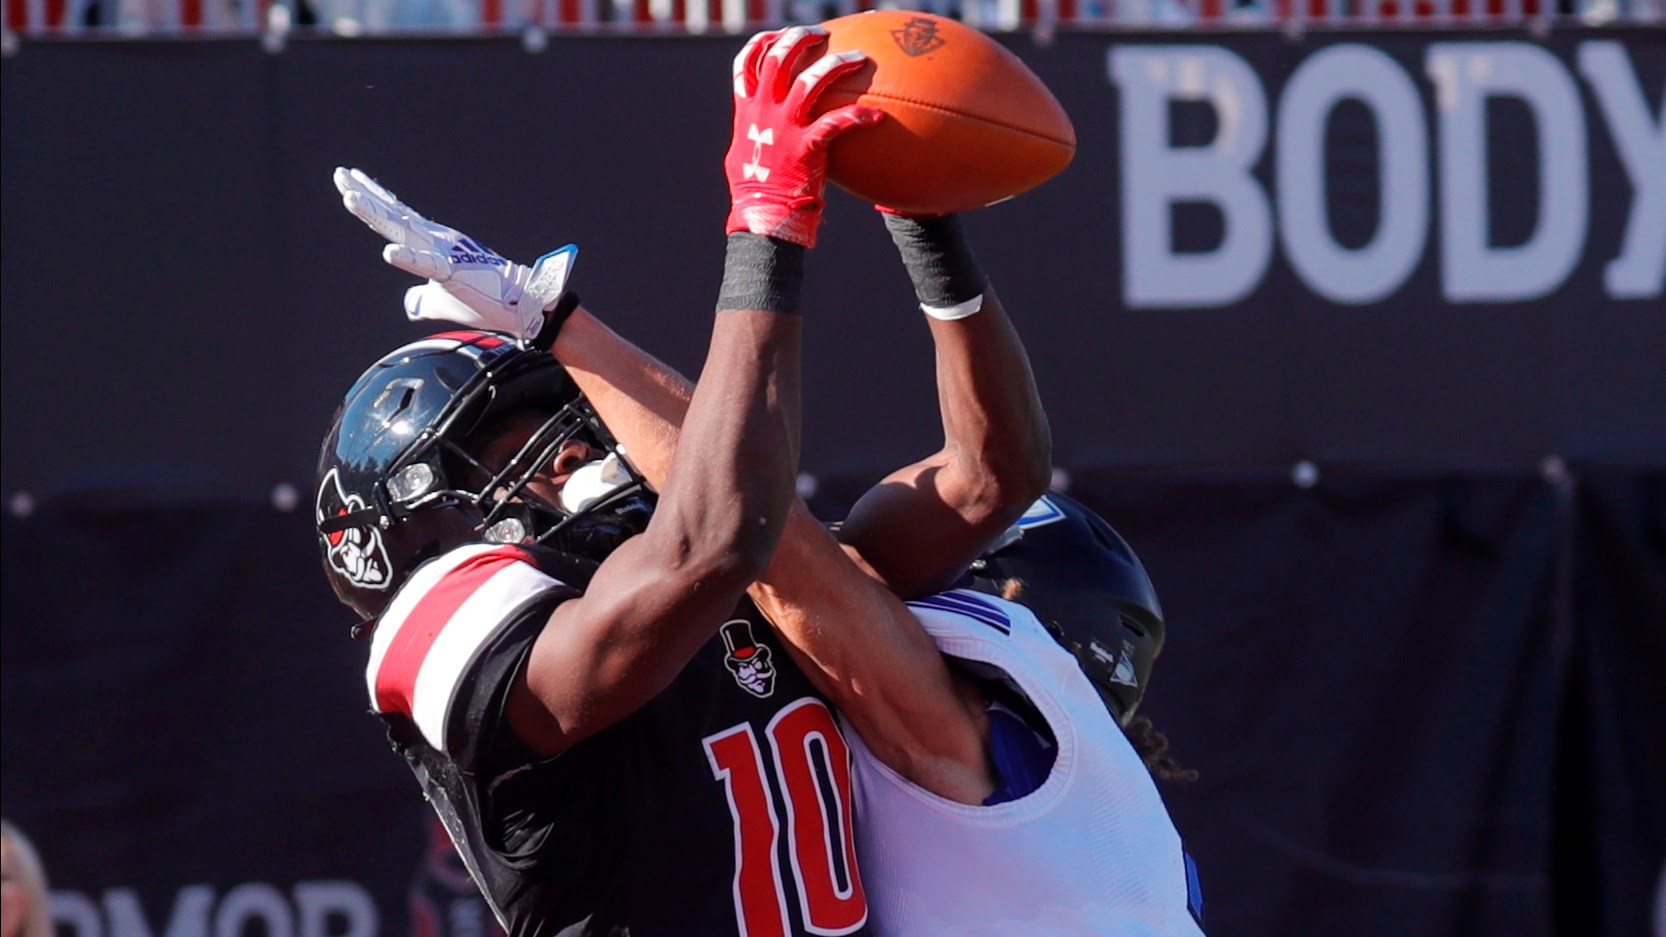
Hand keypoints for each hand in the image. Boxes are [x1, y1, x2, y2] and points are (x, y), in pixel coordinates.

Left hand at [333, 167, 576, 339]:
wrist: (520, 304)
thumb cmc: (484, 300)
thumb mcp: (442, 302)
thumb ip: (422, 300)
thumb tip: (409, 304)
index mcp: (431, 244)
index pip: (396, 219)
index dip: (373, 200)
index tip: (350, 183)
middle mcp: (435, 240)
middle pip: (392, 215)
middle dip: (365, 195)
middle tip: (341, 174)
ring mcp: (443, 252)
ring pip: (403, 230)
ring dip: (376, 214)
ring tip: (350, 197)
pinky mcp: (455, 271)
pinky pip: (428, 264)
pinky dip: (409, 257)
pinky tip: (388, 252)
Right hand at [724, 27, 883, 247]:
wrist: (764, 219)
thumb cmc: (757, 193)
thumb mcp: (744, 156)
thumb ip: (754, 134)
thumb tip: (760, 128)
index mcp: (747, 112)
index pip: (747, 65)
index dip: (762, 43)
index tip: (779, 34)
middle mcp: (764, 113)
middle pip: (779, 60)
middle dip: (800, 39)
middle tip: (822, 34)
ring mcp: (784, 129)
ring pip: (810, 82)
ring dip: (836, 65)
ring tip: (858, 59)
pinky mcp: (805, 148)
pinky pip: (835, 124)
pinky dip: (858, 118)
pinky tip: (878, 117)